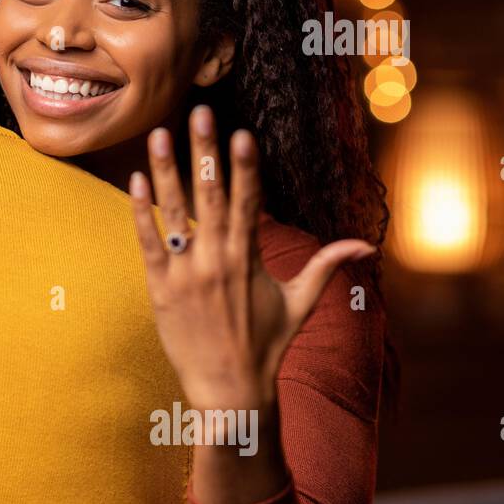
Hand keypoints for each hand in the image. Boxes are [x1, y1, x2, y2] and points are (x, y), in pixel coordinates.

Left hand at [126, 106, 375, 414]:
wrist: (229, 391)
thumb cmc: (266, 346)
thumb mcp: (300, 304)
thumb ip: (327, 267)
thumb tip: (368, 246)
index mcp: (250, 257)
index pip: (247, 201)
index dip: (243, 166)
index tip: (241, 133)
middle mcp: (218, 259)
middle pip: (210, 193)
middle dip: (204, 150)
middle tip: (199, 112)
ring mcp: (187, 272)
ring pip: (175, 211)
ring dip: (165, 169)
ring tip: (158, 133)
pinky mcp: (160, 288)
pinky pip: (149, 243)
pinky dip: (142, 212)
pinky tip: (135, 181)